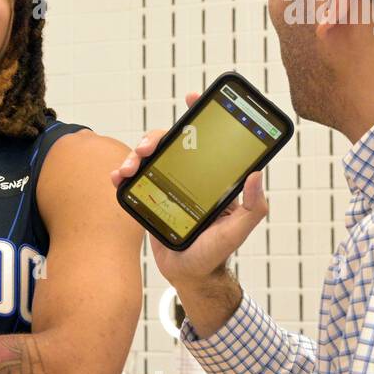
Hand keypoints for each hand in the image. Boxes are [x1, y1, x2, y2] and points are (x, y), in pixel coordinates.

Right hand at [108, 91, 269, 287]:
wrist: (188, 275)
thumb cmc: (216, 253)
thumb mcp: (239, 230)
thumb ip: (253, 205)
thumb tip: (256, 174)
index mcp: (211, 178)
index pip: (205, 140)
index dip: (199, 115)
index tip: (193, 98)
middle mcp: (188, 177)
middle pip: (170, 144)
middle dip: (156, 137)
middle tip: (148, 147)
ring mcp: (166, 186)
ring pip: (148, 158)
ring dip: (135, 155)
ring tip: (129, 167)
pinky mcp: (149, 199)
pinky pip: (133, 181)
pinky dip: (122, 175)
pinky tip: (117, 178)